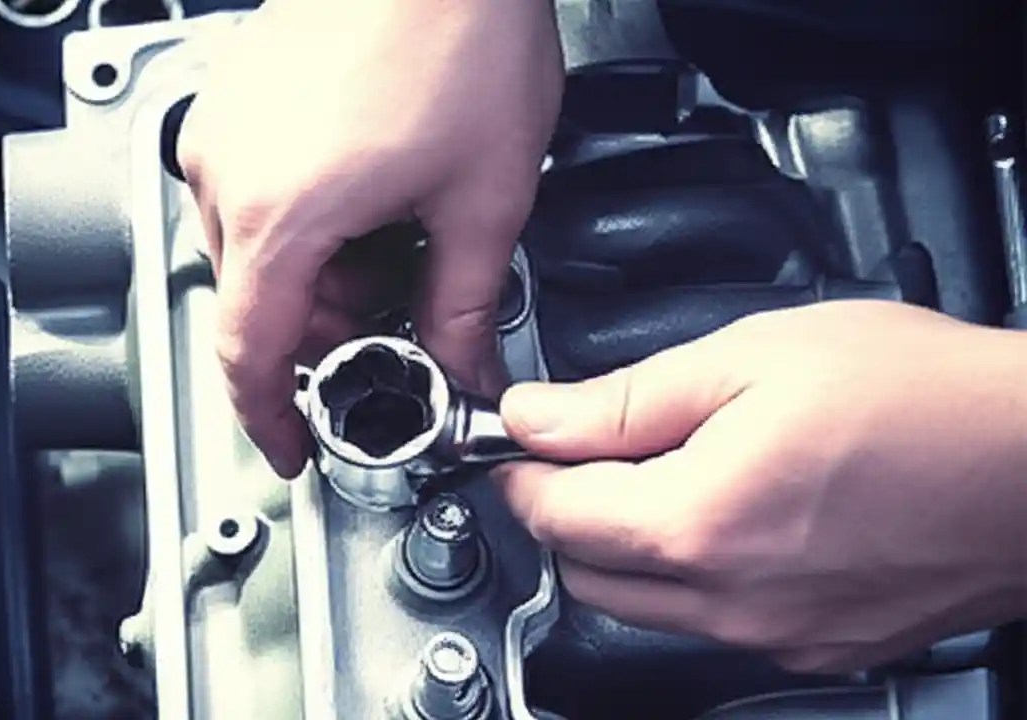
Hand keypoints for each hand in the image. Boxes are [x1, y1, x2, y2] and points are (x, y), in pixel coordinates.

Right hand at [178, 0, 563, 476]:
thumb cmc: (457, 29)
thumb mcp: (481, 197)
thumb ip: (464, 305)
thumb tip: (464, 366)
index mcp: (280, 213)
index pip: (249, 355)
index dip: (271, 419)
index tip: (293, 446)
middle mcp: (229, 171)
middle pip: (261, 305)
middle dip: (331, 331)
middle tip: (403, 319)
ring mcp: (225, 128)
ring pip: (257, 251)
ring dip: (325, 274)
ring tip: (400, 235)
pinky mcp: (238, 99)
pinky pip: (254, 193)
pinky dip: (309, 221)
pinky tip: (372, 190)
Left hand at [497, 301, 1026, 672]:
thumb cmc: (921, 397)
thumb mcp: (749, 359)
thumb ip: (624, 400)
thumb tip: (537, 415)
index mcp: (698, 521)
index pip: (551, 514)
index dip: (519, 470)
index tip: (520, 441)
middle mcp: (732, 599)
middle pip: (587, 571)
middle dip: (567, 510)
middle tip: (590, 451)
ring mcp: (779, 635)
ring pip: (646, 606)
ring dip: (629, 546)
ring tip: (672, 471)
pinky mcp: (822, 647)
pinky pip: (717, 624)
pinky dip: (697, 576)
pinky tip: (736, 515)